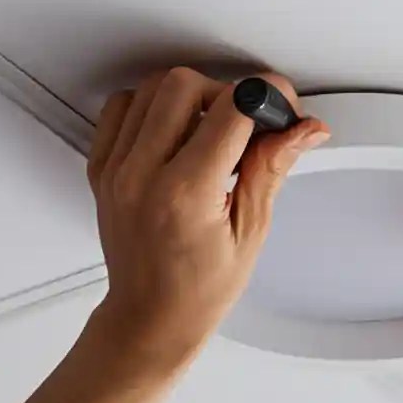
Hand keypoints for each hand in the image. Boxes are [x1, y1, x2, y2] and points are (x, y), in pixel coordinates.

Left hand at [85, 67, 329, 363]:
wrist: (151, 317)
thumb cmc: (199, 290)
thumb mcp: (251, 230)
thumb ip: (272, 168)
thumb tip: (302, 130)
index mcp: (186, 194)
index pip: (232, 110)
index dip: (266, 98)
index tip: (279, 108)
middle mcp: (142, 175)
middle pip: (185, 84)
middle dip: (226, 94)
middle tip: (244, 125)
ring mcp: (115, 170)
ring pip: (152, 88)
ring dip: (189, 98)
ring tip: (209, 132)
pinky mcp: (100, 168)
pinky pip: (121, 107)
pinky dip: (151, 107)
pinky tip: (173, 133)